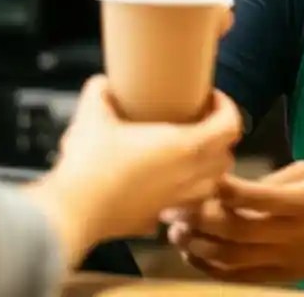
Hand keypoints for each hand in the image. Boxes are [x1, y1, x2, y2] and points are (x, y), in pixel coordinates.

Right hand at [36, 75, 242, 249]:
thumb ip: (101, 92)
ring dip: (206, 169)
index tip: (210, 98)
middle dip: (220, 139)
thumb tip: (104, 83)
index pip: (231, 126)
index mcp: (185, 147)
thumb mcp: (93, 114)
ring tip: (185, 154)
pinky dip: (183, 193)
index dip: (227, 107)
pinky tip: (161, 183)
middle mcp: (189, 177)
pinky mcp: (157, 220)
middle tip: (200, 124)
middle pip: (227, 157)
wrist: (72, 212)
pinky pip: (184, 205)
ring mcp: (175, 202)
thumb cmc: (90, 163)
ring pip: (211, 185)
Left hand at [166, 161, 303, 283]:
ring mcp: (286, 259)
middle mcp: (291, 233)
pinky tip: (194, 253)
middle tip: (171, 208)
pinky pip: (240, 277)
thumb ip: (270, 180)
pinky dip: (212, 268)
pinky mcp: (283, 275)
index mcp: (301, 201)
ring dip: (198, 246)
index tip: (194, 176)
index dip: (219, 188)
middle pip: (235, 231)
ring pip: (232, 258)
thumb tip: (229, 188)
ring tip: (176, 232)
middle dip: (197, 219)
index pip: (252, 197)